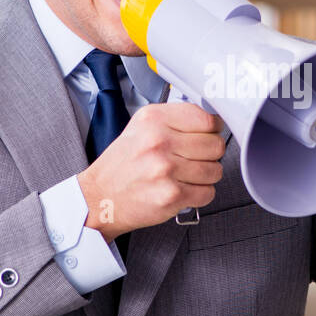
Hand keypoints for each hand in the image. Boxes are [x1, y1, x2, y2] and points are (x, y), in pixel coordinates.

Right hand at [76, 102, 225, 240]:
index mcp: (153, 119)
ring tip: (186, 176)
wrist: (100, 197)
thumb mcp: (141, 128)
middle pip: (215, 144)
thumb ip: (175, 120)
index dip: (211, 130)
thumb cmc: (123, 164)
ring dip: (206, 176)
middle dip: (210, 154)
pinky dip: (200, 194)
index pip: (206, 118)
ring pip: (215, 170)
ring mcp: (165, 169)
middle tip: (194, 159)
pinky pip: (208, 192)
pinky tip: (184, 190)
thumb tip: (212, 122)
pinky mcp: (171, 195)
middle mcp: (159, 141)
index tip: (207, 135)